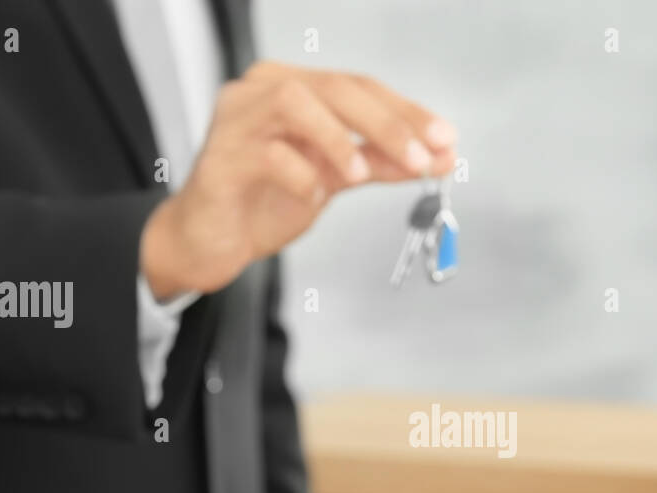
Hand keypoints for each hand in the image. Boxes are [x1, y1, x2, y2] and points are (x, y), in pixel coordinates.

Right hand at [140, 61, 456, 299]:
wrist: (211, 240)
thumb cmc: (265, 200)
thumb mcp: (334, 179)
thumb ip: (380, 163)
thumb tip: (438, 158)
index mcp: (295, 88)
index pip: (359, 87)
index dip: (406, 112)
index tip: (445, 140)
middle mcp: (264, 91)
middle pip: (335, 88)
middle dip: (386, 123)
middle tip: (421, 157)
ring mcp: (238, 120)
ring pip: (295, 104)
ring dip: (339, 139)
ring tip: (361, 174)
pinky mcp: (221, 158)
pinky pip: (265, 154)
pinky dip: (298, 174)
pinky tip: (312, 196)